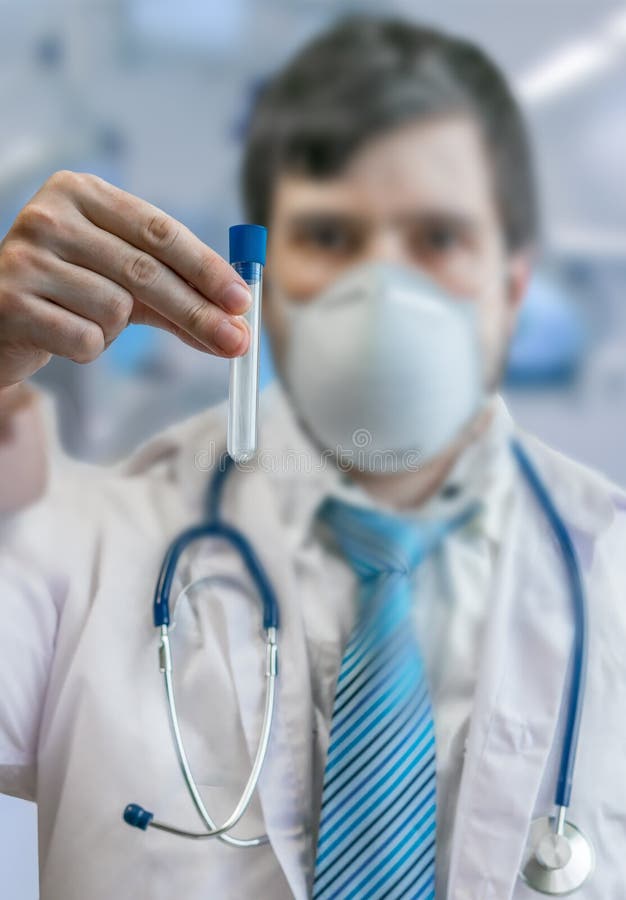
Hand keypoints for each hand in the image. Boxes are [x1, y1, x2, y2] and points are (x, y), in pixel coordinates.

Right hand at [0, 170, 251, 388]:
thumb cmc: (67, 295)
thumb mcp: (121, 284)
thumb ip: (176, 298)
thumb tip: (237, 327)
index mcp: (80, 193)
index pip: (159, 230)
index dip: (206, 268)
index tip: (242, 300)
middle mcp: (48, 215)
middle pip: (146, 270)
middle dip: (197, 312)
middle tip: (236, 343)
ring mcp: (24, 256)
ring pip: (115, 308)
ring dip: (114, 330)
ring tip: (84, 320)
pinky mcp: (10, 302)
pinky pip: (85, 339)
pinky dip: (87, 348)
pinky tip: (61, 336)